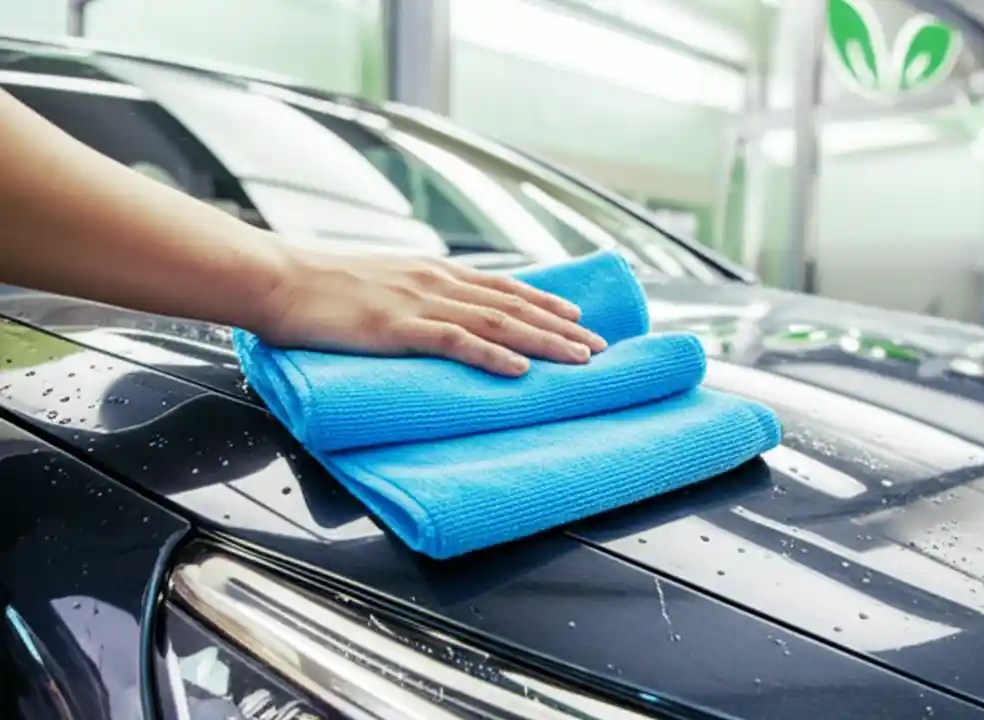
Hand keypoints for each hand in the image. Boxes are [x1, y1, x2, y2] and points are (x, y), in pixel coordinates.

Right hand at [252, 243, 606, 376]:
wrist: (277, 280)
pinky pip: (455, 342)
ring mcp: (419, 303)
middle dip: (561, 326)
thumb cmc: (321, 286)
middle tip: (599, 345)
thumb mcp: (382, 282)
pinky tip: (520, 369)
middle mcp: (436, 282)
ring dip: (543, 341)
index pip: (504, 287)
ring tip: (579, 358)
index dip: (546, 303)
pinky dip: (492, 355)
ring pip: (496, 323)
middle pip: (513, 306)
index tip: (578, 317)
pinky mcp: (397, 328)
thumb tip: (441, 314)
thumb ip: (416, 295)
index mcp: (433, 272)